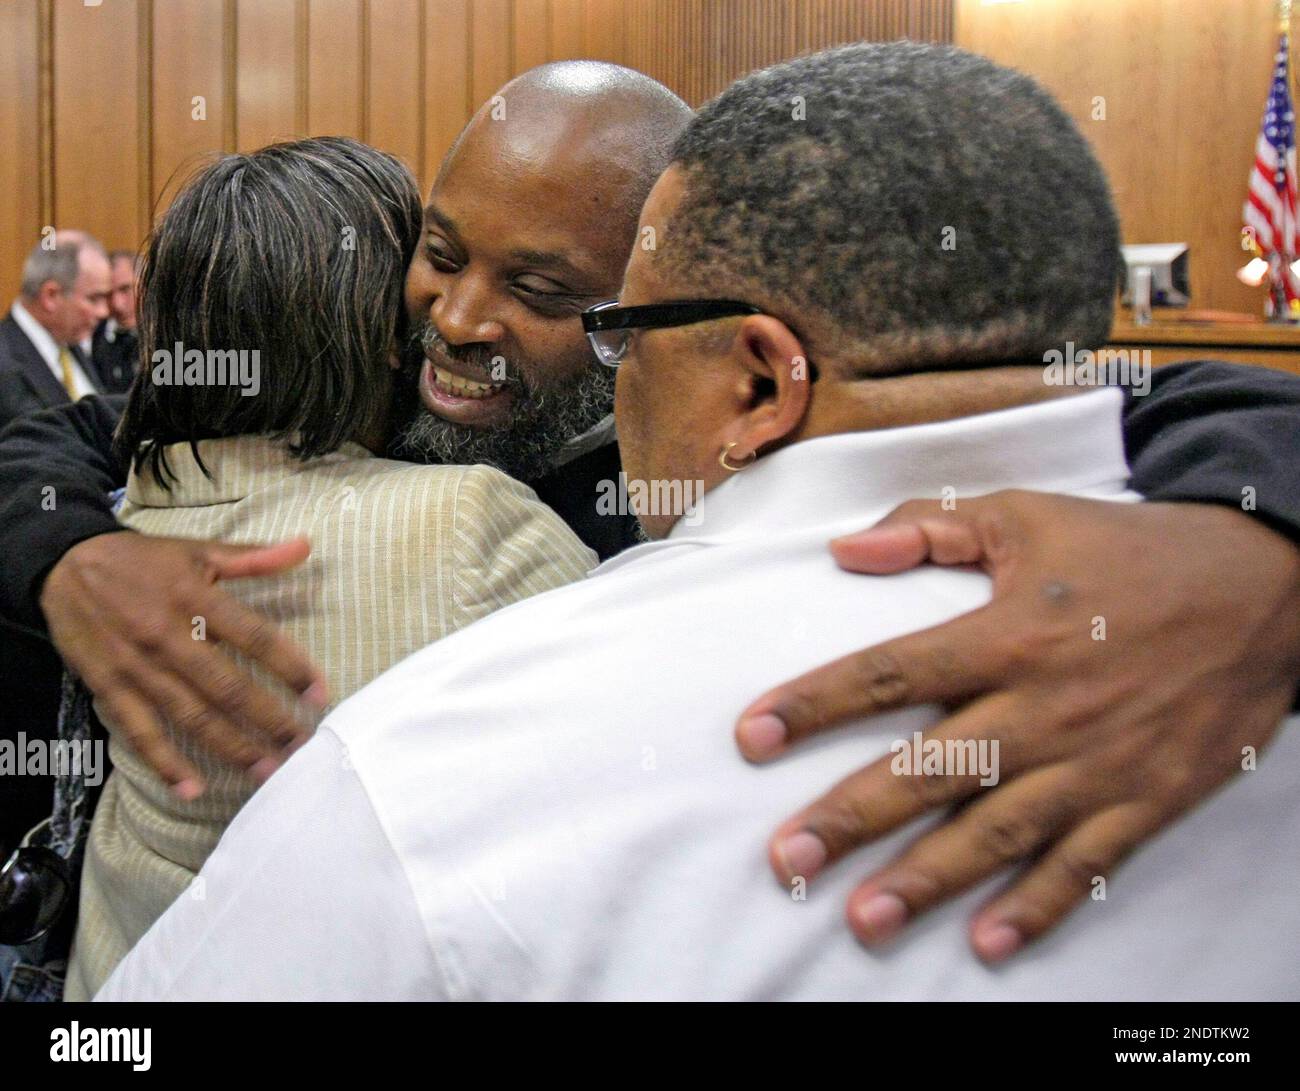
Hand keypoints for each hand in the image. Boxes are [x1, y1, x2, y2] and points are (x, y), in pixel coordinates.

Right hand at [40, 532, 328, 798]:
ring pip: (189, 715)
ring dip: (230, 746)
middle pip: (225, 686)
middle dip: (267, 719)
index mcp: (194, 597)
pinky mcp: (109, 687)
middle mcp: (167, 636)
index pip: (254, 637)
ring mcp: (136, 666)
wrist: (63, 565)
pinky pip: (139, 731)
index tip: (319, 693)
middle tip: (301, 744)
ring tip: (266, 770)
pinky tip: (192, 788)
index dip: (290, 666)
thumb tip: (306, 546)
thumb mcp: (198, 551)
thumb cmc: (142, 560)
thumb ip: (253, 558)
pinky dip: (164, 763)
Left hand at [735, 491, 1299, 961]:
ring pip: (998, 832)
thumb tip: (846, 548)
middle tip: (788, 859)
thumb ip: (932, 527)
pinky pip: (1086, 866)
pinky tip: (987, 946)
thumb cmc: (1129, 550)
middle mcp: (1044, 705)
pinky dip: (1039, 909)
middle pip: (932, 769)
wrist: (1267, 588)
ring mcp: (1096, 762)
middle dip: (853, 817)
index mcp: (1007, 632)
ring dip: (927, 880)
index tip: (752, 735)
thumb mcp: (1027, 514)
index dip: (816, 703)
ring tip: (861, 919)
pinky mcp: (1144, 798)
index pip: (891, 672)